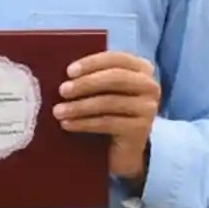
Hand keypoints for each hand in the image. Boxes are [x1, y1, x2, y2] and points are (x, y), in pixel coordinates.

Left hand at [52, 51, 159, 182]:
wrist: (123, 148)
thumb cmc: (109, 110)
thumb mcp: (104, 88)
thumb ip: (93, 74)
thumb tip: (66, 71)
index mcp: (142, 68)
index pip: (116, 59)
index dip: (92, 63)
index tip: (69, 71)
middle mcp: (150, 86)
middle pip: (115, 78)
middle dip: (86, 83)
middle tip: (62, 90)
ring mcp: (148, 108)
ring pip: (109, 102)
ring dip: (79, 106)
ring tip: (58, 111)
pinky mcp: (141, 130)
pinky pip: (108, 123)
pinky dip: (84, 123)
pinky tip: (67, 124)